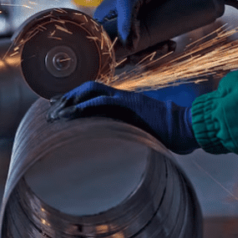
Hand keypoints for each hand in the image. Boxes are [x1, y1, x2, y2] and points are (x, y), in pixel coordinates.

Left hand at [47, 82, 198, 154]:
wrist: (187, 127)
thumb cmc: (170, 134)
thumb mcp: (143, 134)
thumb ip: (128, 135)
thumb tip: (117, 149)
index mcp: (125, 102)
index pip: (95, 93)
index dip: (74, 99)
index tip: (58, 108)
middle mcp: (123, 97)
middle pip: (88, 88)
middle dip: (67, 98)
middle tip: (51, 111)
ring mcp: (126, 99)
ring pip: (91, 91)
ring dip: (71, 101)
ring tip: (56, 114)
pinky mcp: (130, 105)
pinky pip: (102, 102)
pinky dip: (84, 107)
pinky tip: (70, 115)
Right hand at [94, 0, 180, 47]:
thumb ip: (126, 18)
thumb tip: (129, 46)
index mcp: (103, 17)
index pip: (106, 44)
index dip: (120, 55)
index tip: (136, 56)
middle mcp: (115, 24)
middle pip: (124, 50)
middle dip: (143, 54)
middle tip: (161, 47)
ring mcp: (130, 26)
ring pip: (138, 49)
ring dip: (154, 51)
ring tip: (169, 45)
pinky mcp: (145, 26)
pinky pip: (150, 43)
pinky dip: (160, 45)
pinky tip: (171, 44)